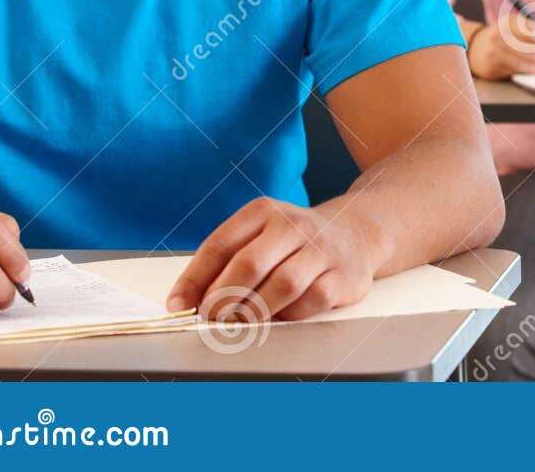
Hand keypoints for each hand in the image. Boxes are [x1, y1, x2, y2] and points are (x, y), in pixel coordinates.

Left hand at [167, 196, 388, 320]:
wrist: (357, 231)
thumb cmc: (293, 241)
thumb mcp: (260, 235)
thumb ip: (226, 263)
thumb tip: (185, 302)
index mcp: (263, 211)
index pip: (220, 245)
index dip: (194, 280)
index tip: (178, 306)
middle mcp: (293, 225)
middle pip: (249, 265)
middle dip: (222, 298)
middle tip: (211, 317)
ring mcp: (321, 249)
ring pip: (282, 285)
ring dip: (254, 311)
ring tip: (240, 322)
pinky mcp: (343, 275)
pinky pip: (311, 300)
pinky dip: (290, 314)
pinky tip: (281, 314)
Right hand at [464, 12, 534, 78]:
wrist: (478, 47)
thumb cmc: (509, 36)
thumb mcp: (524, 25)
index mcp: (510, 22)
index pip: (532, 29)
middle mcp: (501, 36)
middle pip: (531, 49)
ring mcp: (495, 53)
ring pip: (526, 63)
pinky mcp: (492, 68)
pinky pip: (518, 72)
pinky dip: (533, 73)